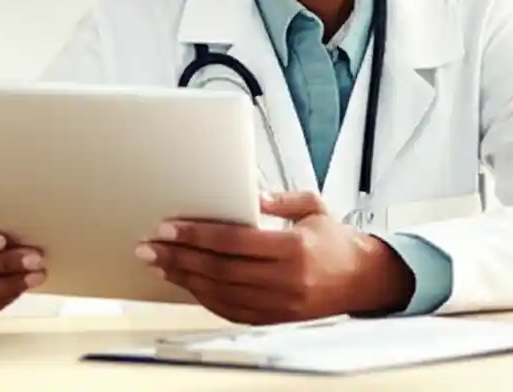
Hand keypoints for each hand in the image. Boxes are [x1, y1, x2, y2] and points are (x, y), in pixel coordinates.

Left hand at [139, 192, 414, 323]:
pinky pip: (230, 310)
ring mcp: (279, 304)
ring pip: (219, 293)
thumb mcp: (314, 207)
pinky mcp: (274, 318)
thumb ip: (279, 199)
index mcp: (295, 248)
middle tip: (150, 247)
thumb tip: (247, 194)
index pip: (234, 242)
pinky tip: (187, 283)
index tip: (169, 228)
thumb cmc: (336, 241)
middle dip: (179, 257)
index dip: (197, 235)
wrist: (362, 279)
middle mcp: (286, 279)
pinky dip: (204, 297)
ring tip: (160, 265)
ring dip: (184, 278)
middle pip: (220, 269)